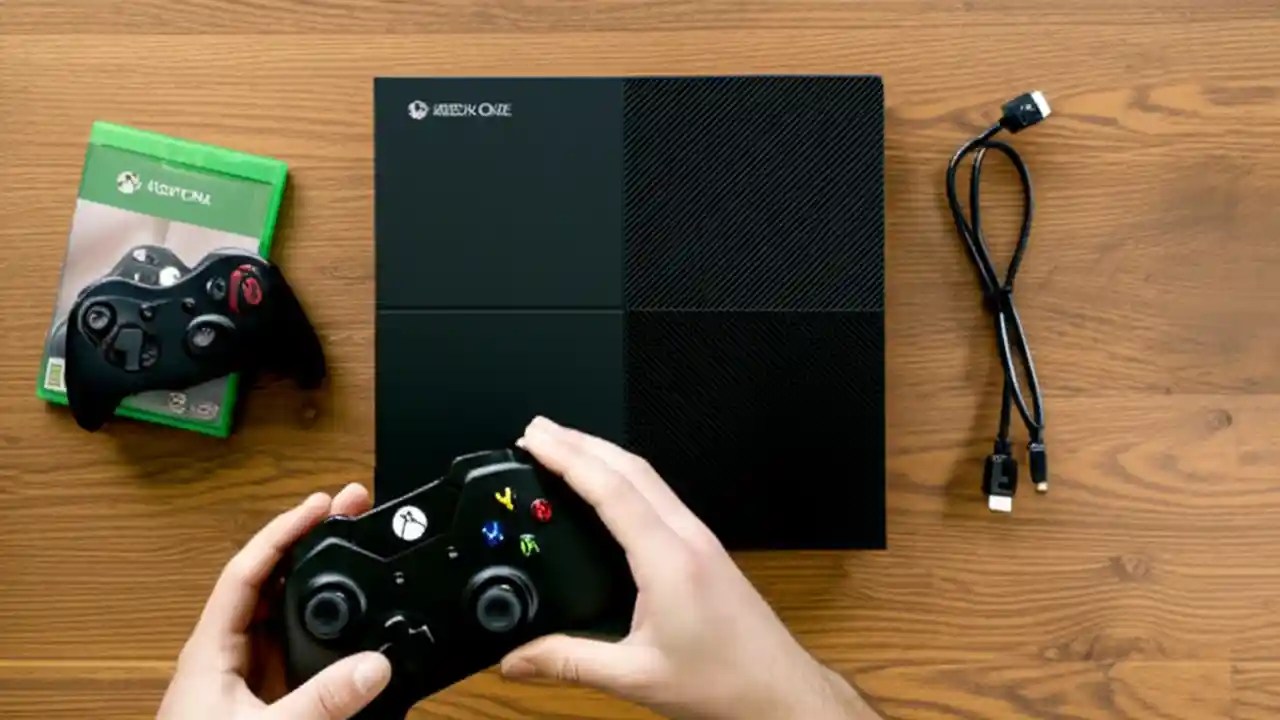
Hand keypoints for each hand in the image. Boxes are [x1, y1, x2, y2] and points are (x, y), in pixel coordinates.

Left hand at [158, 485, 391, 719]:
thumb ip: (320, 702)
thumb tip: (374, 665)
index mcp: (211, 652)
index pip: (247, 572)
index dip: (284, 533)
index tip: (321, 505)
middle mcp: (227, 658)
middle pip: (271, 584)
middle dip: (311, 544)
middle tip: (352, 511)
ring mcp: (247, 681)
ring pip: (286, 617)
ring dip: (321, 581)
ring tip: (357, 547)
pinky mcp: (265, 703)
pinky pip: (299, 652)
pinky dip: (327, 628)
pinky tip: (353, 619)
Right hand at [502, 417, 880, 719]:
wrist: (778, 691)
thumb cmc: (723, 682)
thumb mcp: (634, 677)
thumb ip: (567, 663)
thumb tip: (513, 658)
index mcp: (669, 561)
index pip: (612, 491)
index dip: (569, 458)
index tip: (535, 438)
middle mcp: (688, 538)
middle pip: (631, 469)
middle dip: (581, 442)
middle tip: (537, 430)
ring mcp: (700, 539)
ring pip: (648, 478)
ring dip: (603, 455)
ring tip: (562, 446)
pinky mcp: (705, 548)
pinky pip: (659, 495)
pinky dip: (624, 477)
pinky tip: (606, 486)